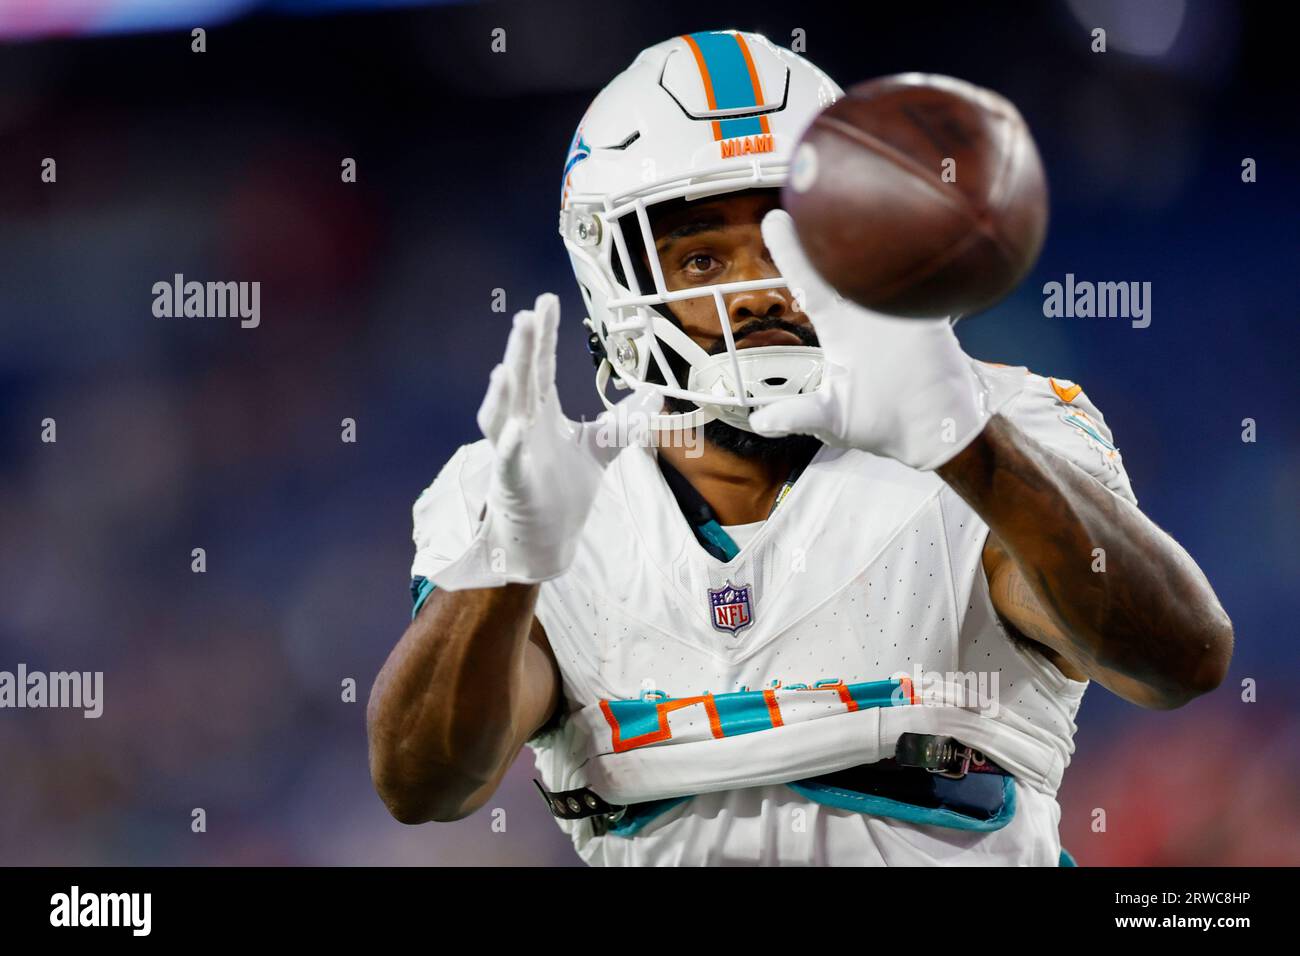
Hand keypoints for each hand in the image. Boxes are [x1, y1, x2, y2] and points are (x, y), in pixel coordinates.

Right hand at [467, 293, 656, 584]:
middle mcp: (522, 428)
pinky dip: (509, 446)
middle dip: (522, 351)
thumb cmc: (561, 492)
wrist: (546, 540)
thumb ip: (622, 424)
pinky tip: (517, 429)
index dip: (542, 336)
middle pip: (521, 382)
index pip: (540, 367)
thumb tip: (654, 400)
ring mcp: (514, 456)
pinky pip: (507, 463)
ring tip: (507, 367)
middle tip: (526, 317)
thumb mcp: (599, 450)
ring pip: (503, 418)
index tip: (546, 302)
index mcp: (541, 414)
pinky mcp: (514, 486)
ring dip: (504, 394)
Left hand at [747, 210, 995, 470]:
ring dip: (876, 230)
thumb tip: (761, 422)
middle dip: (829, 225)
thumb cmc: (882, 423)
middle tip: (811, 182)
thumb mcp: (832, 418)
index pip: (810, 281)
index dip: (792, 252)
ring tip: (860, 190)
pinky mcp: (931, 316)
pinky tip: (912, 224)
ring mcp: (901, 311)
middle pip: (845, 260)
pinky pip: (923, 281)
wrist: (935, 434)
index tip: (774, 219)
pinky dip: (921, 256)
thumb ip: (797, 414)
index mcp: (841, 328)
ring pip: (884, 262)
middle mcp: (868, 312)